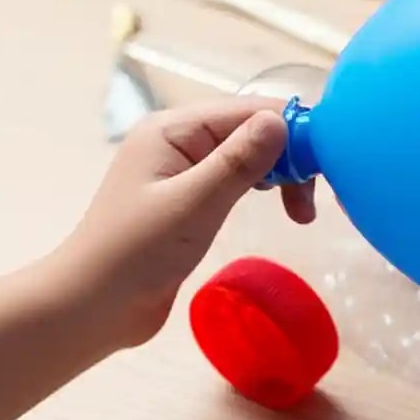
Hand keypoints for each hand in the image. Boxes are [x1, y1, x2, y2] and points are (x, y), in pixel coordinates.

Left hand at [52, 97, 315, 348]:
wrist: (92, 308)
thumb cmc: (134, 255)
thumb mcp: (193, 206)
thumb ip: (237, 162)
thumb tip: (281, 119)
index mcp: (172, 130)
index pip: (248, 111)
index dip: (292, 132)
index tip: (326, 169)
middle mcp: (177, 141)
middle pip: (251, 129)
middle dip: (289, 158)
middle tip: (310, 205)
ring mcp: (182, 171)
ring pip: (247, 155)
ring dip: (280, 176)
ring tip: (300, 215)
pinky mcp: (188, 201)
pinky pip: (235, 180)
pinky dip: (262, 190)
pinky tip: (277, 210)